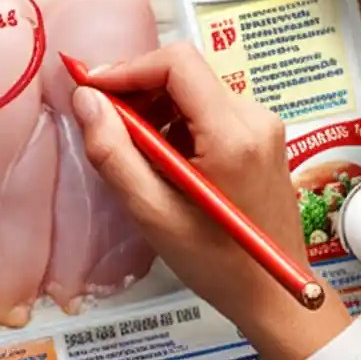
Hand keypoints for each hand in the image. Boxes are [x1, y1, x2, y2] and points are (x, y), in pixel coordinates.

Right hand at [71, 42, 351, 359]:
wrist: (274, 295)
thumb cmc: (216, 264)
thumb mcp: (153, 214)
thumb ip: (114, 154)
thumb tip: (86, 100)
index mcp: (232, 134)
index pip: (178, 64)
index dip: (129, 69)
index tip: (92, 89)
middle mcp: (254, 118)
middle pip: (186, 74)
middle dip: (138, 90)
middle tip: (105, 124)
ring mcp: (262, 127)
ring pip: (195, 91)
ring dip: (156, 109)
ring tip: (134, 152)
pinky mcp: (262, 138)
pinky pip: (210, 110)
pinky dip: (177, 123)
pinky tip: (164, 161)